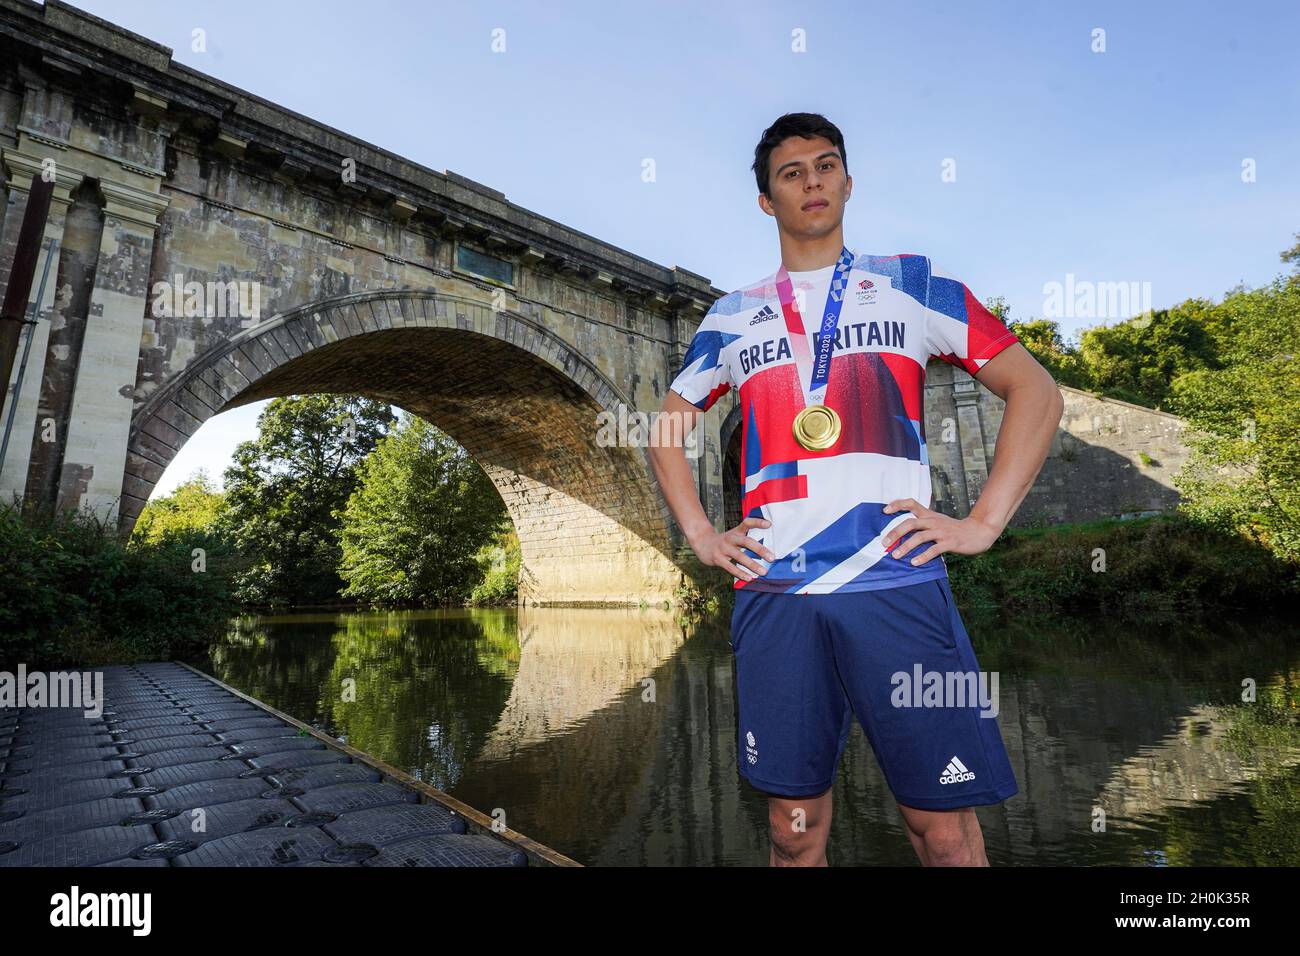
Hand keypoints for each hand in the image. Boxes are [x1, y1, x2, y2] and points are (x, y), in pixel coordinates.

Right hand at [689, 516, 775, 581]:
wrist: (702, 543)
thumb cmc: (725, 542)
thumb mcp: (734, 536)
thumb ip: (747, 539)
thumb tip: (767, 551)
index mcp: (736, 531)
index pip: (747, 523)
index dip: (757, 522)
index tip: (769, 524)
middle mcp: (730, 538)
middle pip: (746, 541)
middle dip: (760, 549)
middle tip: (772, 558)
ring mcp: (723, 548)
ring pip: (739, 556)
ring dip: (753, 565)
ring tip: (764, 572)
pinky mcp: (717, 559)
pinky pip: (730, 567)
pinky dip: (740, 573)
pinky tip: (750, 578)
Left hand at [880, 498, 1000, 565]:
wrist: (978, 532)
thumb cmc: (953, 529)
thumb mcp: (937, 521)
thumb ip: (922, 524)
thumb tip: (900, 533)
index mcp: (929, 514)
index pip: (911, 503)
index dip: (897, 504)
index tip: (884, 511)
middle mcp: (933, 521)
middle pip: (911, 523)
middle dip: (896, 532)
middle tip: (884, 543)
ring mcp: (941, 532)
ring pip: (920, 537)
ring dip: (906, 546)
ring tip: (895, 555)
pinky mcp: (950, 542)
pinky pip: (934, 549)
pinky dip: (923, 556)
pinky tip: (914, 563)